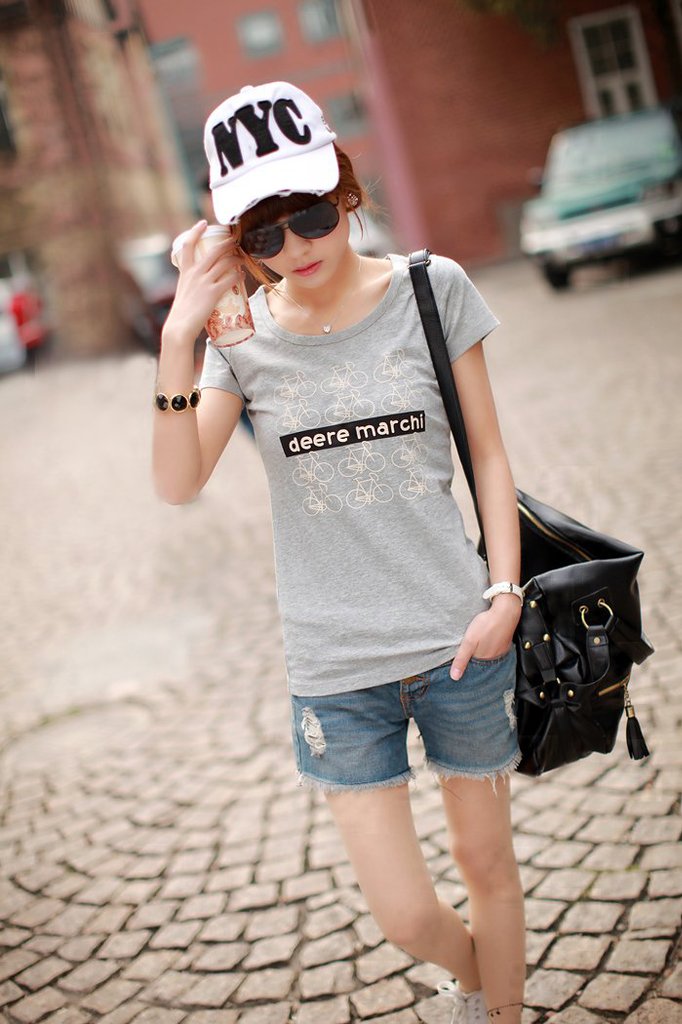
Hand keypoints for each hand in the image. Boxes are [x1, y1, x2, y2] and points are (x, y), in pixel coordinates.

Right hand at [162, 220, 244, 345]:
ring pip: (225, 263)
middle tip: (236, 240)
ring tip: (243, 259)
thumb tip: (203, 283)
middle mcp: (194, 273)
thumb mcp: (184, 291)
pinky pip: (230, 279)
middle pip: (214, 250)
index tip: (204, 223)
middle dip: (228, 243)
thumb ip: (192, 284)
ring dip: (237, 258)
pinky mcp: (213, 293)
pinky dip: (238, 275)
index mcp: (185, 271)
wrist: (180, 327)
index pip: (187, 244)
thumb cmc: (183, 313)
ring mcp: (204, 282)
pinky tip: (242, 274)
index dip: (196, 231)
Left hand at [450, 595, 521, 679]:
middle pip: (481, 660)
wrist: (505, 611)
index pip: (473, 666)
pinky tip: (486, 638)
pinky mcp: (505, 641)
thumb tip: (454, 677)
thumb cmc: (486, 625)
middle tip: (468, 647)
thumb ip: (461, 659)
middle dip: (473, 657)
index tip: (459, 657)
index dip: (465, 662)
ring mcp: (502, 649)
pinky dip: (489, 644)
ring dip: (482, 650)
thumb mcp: (469, 642)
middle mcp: (495, 657)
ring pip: (488, 653)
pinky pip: (495, 647)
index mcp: (485, 659)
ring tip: (476, 643)